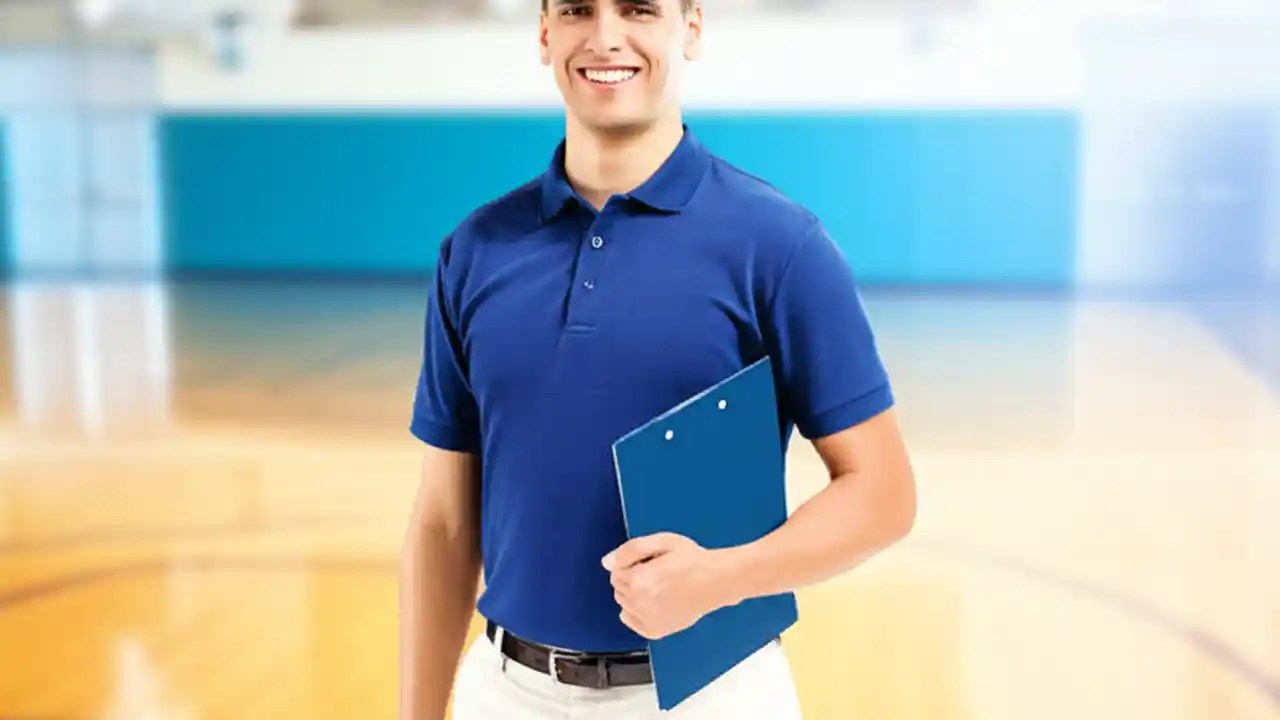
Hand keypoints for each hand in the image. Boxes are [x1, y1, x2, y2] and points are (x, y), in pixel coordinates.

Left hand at [602, 532, 737, 639]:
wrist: (716, 581)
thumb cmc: (692, 560)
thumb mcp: (662, 541)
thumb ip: (630, 550)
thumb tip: (607, 562)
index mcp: (640, 580)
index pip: (615, 571)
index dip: (630, 563)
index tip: (648, 561)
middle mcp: (641, 603)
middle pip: (618, 588)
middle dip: (631, 578)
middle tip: (655, 571)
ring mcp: (648, 619)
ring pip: (624, 603)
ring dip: (634, 594)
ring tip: (659, 585)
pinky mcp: (656, 631)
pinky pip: (631, 621)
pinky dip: (636, 612)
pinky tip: (654, 602)